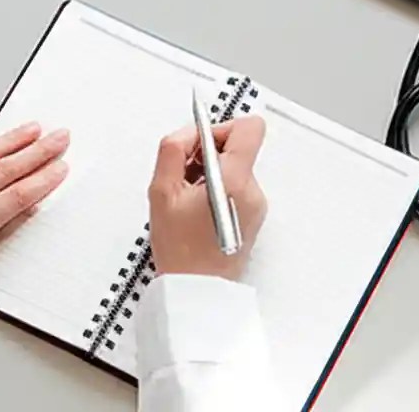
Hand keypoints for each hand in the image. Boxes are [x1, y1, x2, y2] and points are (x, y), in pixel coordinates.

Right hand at [148, 116, 266, 280]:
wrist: (197, 291)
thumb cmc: (180, 250)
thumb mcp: (161, 193)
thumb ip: (173, 150)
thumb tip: (189, 132)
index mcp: (235, 181)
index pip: (249, 128)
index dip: (221, 127)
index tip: (198, 143)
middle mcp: (253, 190)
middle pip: (238, 148)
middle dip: (207, 154)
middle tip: (184, 177)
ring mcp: (256, 205)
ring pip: (234, 168)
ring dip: (209, 174)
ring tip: (187, 201)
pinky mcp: (253, 216)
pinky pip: (236, 187)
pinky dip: (216, 190)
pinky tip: (197, 211)